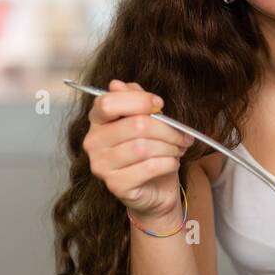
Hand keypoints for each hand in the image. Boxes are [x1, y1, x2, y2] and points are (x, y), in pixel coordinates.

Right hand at [83, 80, 193, 225]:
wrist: (155, 189)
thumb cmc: (151, 151)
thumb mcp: (146, 120)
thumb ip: (134, 100)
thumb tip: (118, 84)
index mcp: (98, 121)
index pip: (108, 102)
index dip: (139, 100)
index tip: (160, 105)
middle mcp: (93, 142)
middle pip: (136, 125)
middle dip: (167, 129)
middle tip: (182, 136)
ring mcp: (101, 165)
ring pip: (144, 147)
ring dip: (170, 147)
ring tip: (178, 149)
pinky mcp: (116, 185)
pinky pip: (150, 167)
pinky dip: (169, 163)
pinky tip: (172, 163)